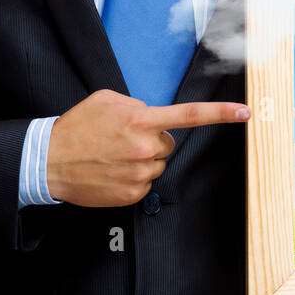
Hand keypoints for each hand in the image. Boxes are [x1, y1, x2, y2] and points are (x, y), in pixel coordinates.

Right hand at [45, 89, 249, 206]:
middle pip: (168, 143)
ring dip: (142, 159)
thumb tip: (153, 116)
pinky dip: (132, 177)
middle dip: (152, 140)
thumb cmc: (78, 126)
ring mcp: (139, 173)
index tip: (245, 111)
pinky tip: (111, 171)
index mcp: (141, 120)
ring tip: (112, 156)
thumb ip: (137, 104)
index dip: (221, 113)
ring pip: (157, 164)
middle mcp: (144, 147)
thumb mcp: (107, 99)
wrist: (49, 161)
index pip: (190, 115)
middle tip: (122, 139)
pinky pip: (145, 183)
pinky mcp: (131, 194)